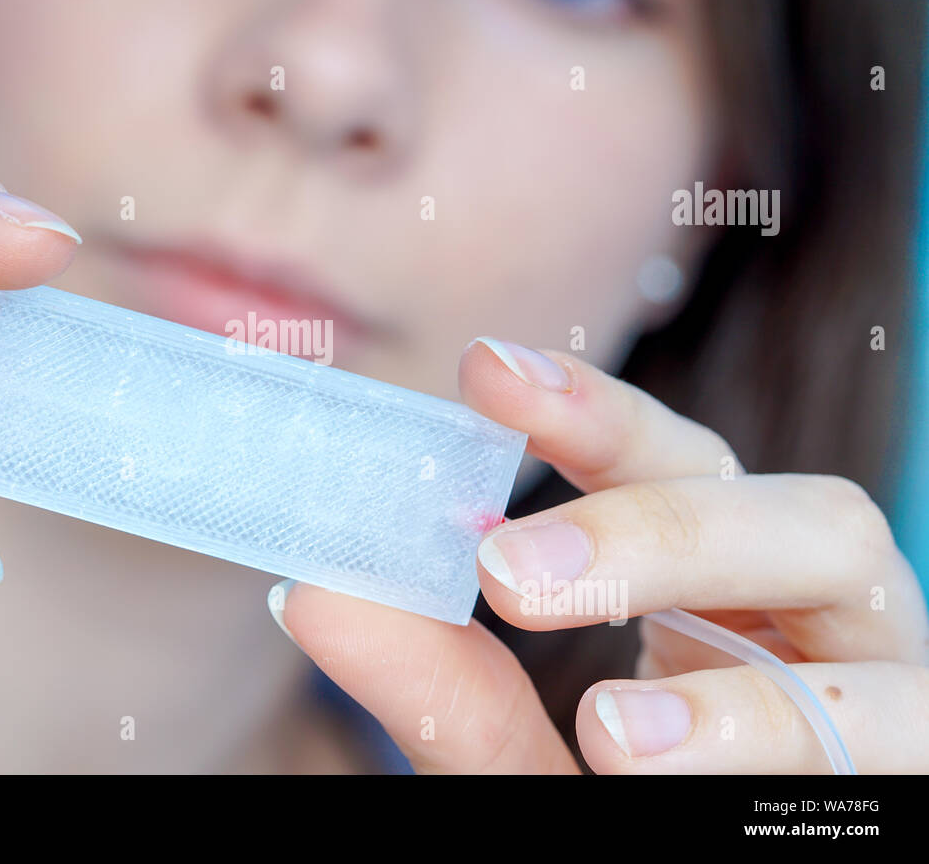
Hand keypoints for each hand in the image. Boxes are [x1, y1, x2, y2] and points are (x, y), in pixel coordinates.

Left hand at [273, 338, 928, 772]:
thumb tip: (315, 591)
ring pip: (869, 594)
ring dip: (732, 662)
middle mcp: (817, 620)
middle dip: (658, 527)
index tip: (483, 370)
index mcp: (726, 588)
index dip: (596, 409)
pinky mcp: (909, 770)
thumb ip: (442, 693)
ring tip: (604, 731)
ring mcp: (885, 692)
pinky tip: (654, 769)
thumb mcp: (515, 761)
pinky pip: (888, 738)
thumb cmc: (606, 816)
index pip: (682, 462)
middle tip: (508, 575)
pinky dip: (769, 744)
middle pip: (803, 509)